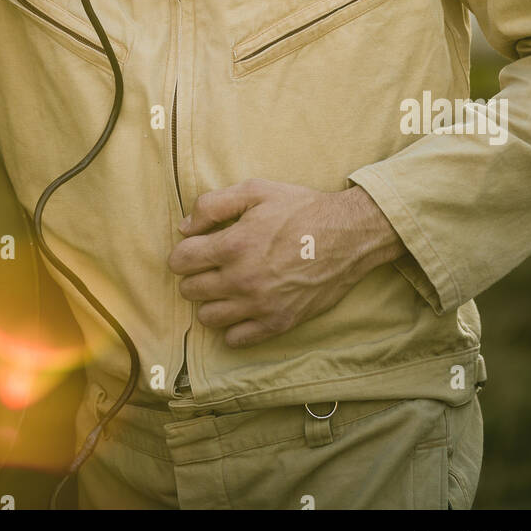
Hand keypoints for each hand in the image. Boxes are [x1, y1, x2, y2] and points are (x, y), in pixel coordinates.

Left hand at [167, 178, 405, 348]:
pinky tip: (243, 307)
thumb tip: (184, 227)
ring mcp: (260, 305)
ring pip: (208, 317)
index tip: (194, 249)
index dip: (182, 254)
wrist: (349, 235)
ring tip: (225, 287)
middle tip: (211, 266)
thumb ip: (213, 204)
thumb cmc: (301, 209)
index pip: (181, 261)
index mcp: (233, 245)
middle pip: (190, 290)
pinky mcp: (278, 323)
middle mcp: (242, 279)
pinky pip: (236, 340)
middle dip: (194, 276)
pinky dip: (232, 327)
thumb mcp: (256, 190)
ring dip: (210, 302)